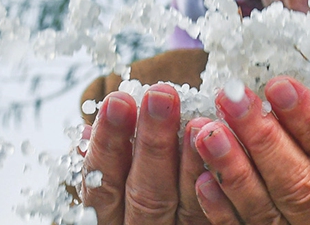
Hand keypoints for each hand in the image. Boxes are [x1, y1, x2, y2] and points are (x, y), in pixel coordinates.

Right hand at [80, 83, 211, 223]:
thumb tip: (87, 126)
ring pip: (180, 206)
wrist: (169, 224)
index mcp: (111, 217)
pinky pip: (212, 217)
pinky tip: (222, 152)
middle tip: (161, 96)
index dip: (109, 141)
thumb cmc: (144, 200)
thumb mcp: (118, 184)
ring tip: (195, 121)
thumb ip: (112, 158)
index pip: (103, 181)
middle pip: (144, 192)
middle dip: (151, 141)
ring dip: (188, 162)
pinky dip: (217, 187)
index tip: (118, 100)